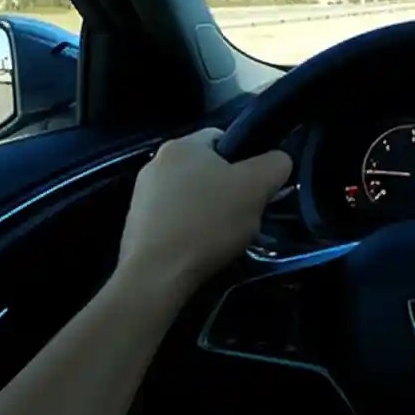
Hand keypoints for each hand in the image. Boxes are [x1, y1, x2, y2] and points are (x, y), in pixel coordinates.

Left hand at [117, 128, 291, 295]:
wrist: (156, 274)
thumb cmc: (207, 223)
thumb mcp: (256, 187)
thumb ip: (275, 165)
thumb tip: (278, 161)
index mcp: (180, 145)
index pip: (224, 139)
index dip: (247, 161)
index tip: (256, 189)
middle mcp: (154, 163)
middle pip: (208, 170)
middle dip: (229, 190)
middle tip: (245, 215)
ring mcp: (141, 195)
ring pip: (192, 197)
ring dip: (209, 212)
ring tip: (223, 237)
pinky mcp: (136, 225)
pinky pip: (175, 219)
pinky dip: (190, 230)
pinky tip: (200, 249)